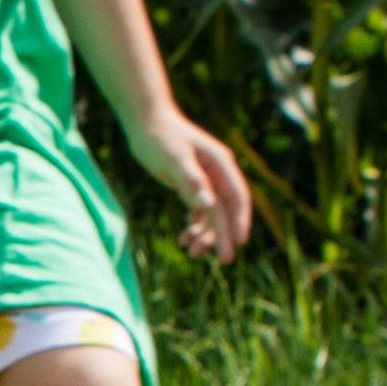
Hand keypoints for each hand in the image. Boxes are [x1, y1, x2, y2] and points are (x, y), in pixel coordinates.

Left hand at [130, 108, 252, 261]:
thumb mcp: (174, 159)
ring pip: (212, 213)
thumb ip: (191, 181)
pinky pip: (199, 211)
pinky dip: (194, 225)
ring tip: (191, 253)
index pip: (237, 196)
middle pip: (226, 209)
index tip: (240, 242)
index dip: (240, 220)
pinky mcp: (192, 185)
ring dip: (205, 234)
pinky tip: (183, 240)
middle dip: (224, 235)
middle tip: (225, 261)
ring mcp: (206, 180)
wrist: (146, 124)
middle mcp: (218, 172)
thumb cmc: (161, 138)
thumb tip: (208, 204)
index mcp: (221, 164)